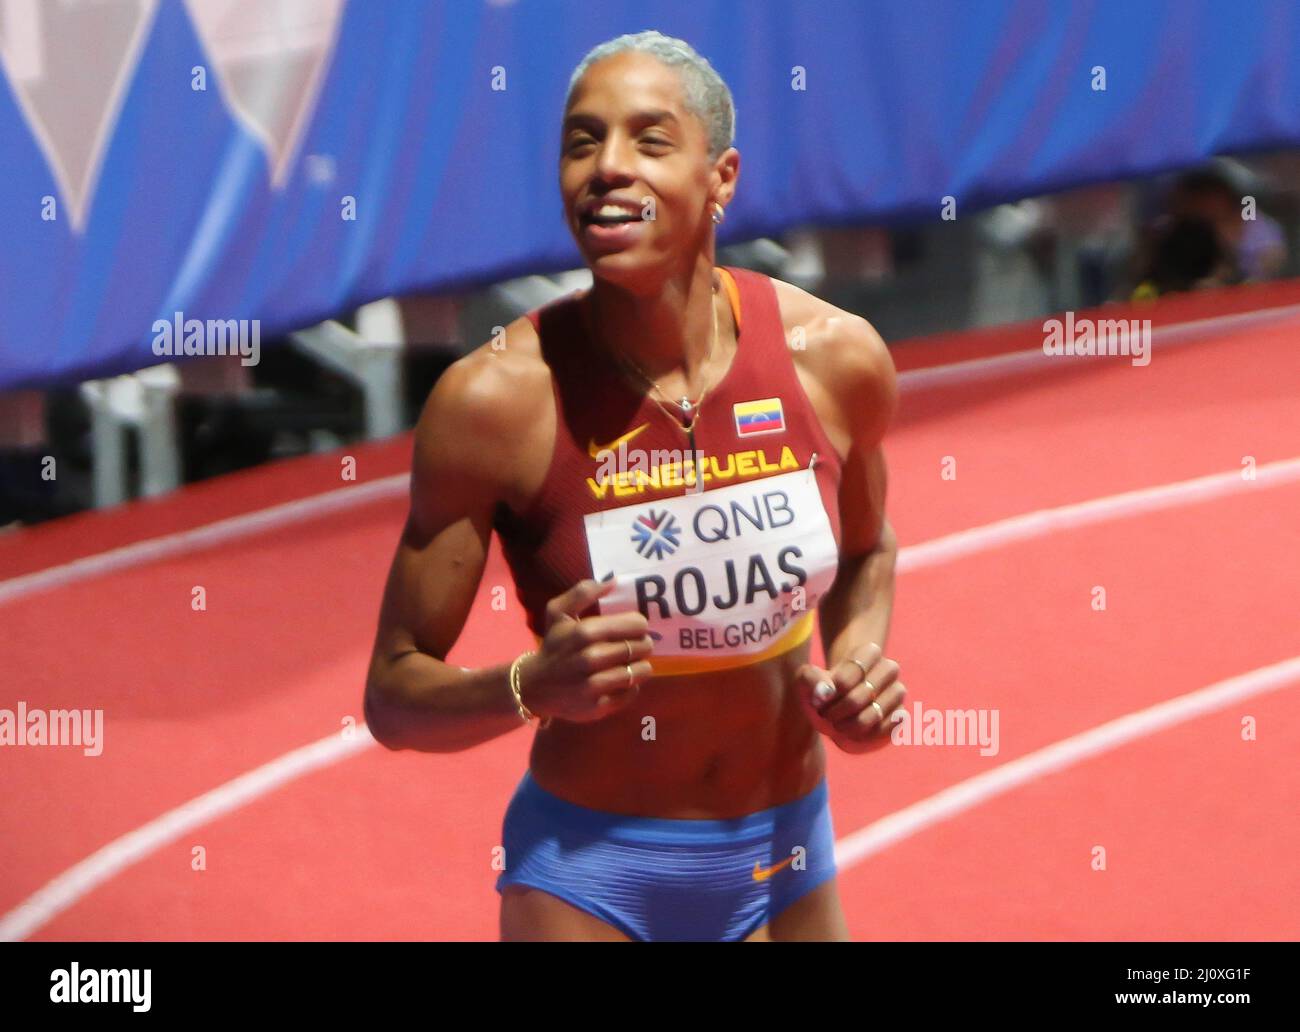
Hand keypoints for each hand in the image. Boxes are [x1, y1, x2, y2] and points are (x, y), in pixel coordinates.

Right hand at [518, 577, 654, 723]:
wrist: (532, 687)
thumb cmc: (552, 645)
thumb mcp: (558, 612)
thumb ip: (583, 592)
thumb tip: (614, 581)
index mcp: (584, 632)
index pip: (636, 625)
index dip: (640, 626)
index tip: (636, 629)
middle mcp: (591, 659)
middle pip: (642, 647)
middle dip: (642, 645)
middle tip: (635, 646)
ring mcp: (594, 686)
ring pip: (640, 671)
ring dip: (640, 666)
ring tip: (630, 663)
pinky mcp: (598, 707)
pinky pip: (631, 693)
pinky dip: (631, 686)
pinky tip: (620, 680)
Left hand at [794, 643, 904, 753]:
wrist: (837, 706)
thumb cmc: (823, 689)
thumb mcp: (808, 680)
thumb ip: (810, 679)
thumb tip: (825, 692)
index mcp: (869, 651)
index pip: (853, 672)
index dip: (833, 690)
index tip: (821, 697)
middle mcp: (889, 668)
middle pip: (861, 696)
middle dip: (837, 711)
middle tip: (826, 715)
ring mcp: (897, 692)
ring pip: (874, 715)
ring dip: (849, 726)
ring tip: (837, 725)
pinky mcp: (901, 714)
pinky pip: (884, 730)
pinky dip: (864, 736)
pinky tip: (852, 733)